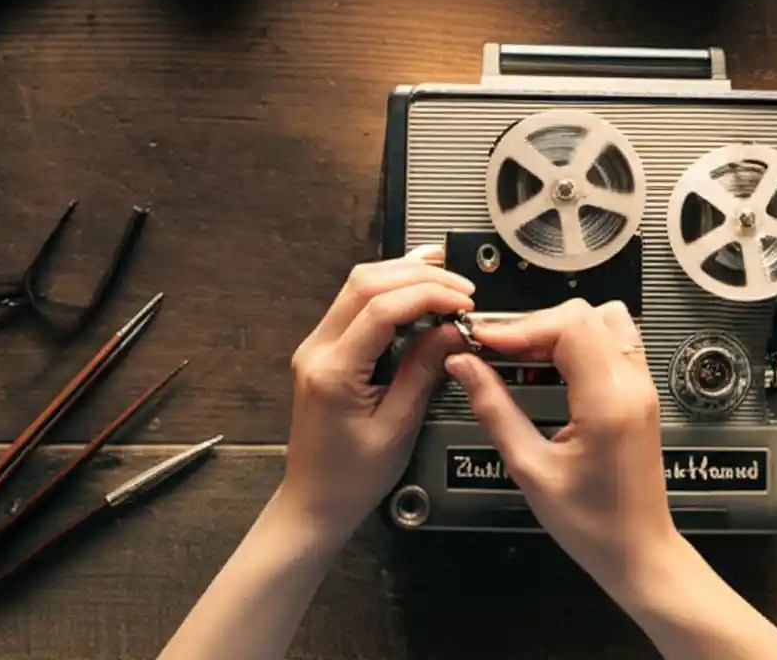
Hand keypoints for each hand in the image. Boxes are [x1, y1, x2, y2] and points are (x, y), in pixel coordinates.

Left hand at [283, 245, 471, 542]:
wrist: (315, 501)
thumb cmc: (350, 477)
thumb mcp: (399, 426)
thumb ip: (424, 372)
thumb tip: (451, 331)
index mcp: (333, 372)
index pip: (381, 308)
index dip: (427, 295)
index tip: (461, 301)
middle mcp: (317, 351)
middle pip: (365, 283)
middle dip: (418, 274)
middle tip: (459, 285)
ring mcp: (317, 348)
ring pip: (358, 286)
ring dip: (403, 276)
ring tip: (445, 280)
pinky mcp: (325, 351)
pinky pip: (356, 305)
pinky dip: (391, 293)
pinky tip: (417, 292)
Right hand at [443, 300, 676, 591]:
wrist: (637, 551)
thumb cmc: (594, 524)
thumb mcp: (530, 468)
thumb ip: (495, 409)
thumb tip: (466, 368)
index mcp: (609, 402)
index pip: (568, 326)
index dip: (520, 326)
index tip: (485, 339)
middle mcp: (633, 386)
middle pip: (583, 315)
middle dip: (533, 324)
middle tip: (495, 347)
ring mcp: (642, 388)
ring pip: (603, 320)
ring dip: (558, 329)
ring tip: (521, 354)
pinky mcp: (640, 394)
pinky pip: (613, 343)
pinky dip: (578, 342)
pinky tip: (548, 366)